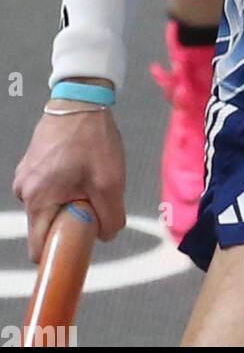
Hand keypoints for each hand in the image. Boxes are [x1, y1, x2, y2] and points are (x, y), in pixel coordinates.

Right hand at [13, 104, 125, 261]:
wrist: (81, 99)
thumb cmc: (93, 139)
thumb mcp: (111, 182)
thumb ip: (110, 218)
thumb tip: (104, 236)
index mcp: (37, 200)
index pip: (39, 248)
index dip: (60, 253)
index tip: (80, 244)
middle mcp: (24, 191)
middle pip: (46, 227)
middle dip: (70, 221)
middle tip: (92, 200)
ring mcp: (25, 177)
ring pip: (49, 207)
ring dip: (69, 201)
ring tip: (88, 177)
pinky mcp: (32, 165)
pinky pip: (48, 189)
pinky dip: (65, 186)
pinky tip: (81, 167)